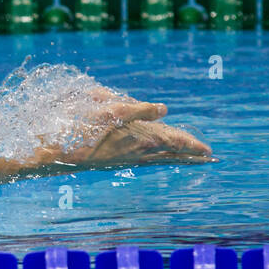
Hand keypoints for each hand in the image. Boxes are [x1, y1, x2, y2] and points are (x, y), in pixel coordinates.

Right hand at [73, 91, 211, 165]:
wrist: (59, 154)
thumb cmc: (82, 130)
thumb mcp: (112, 112)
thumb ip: (140, 109)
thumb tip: (164, 109)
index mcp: (141, 140)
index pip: (174, 142)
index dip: (191, 146)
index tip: (209, 153)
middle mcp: (138, 153)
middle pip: (170, 152)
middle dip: (189, 153)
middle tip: (209, 156)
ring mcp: (128, 158)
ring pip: (159, 157)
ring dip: (177, 157)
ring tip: (192, 159)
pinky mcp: (118, 159)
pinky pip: (146, 158)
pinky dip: (159, 157)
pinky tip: (158, 156)